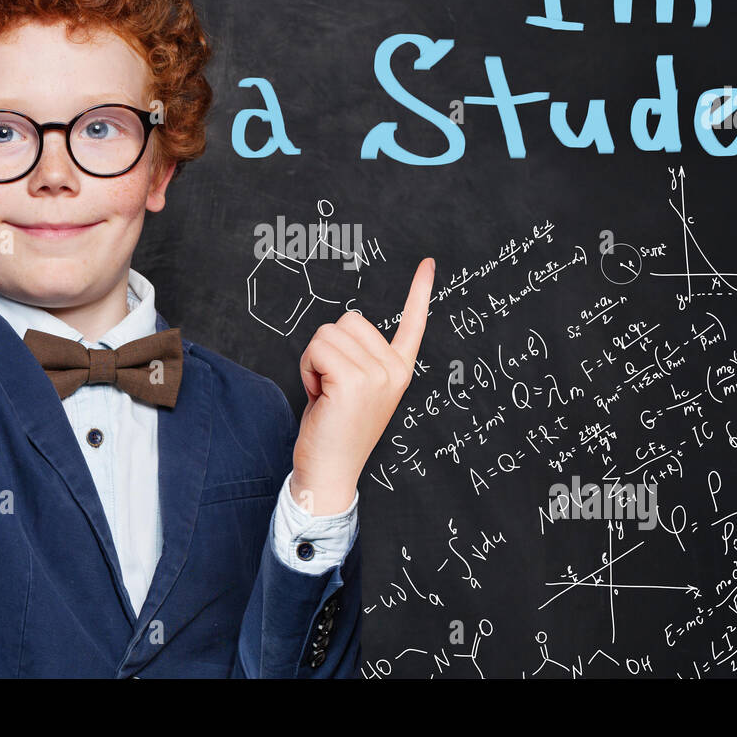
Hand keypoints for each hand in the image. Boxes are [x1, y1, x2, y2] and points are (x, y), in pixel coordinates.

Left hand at [289, 258, 434, 514]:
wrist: (329, 472)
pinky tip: (319, 396)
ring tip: (324, 392)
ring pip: (328, 333)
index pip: (413, 324)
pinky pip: (317, 350)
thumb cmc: (336, 431)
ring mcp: (376, 375)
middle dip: (328, 348)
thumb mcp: (357, 390)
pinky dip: (308, 369)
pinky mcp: (353, 381)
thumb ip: (359, 360)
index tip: (428, 264)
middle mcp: (393, 370)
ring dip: (314, 360)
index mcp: (399, 371)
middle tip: (331, 385)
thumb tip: (345, 329)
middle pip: (348, 321)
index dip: (419, 292)